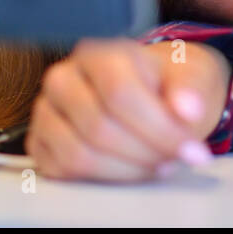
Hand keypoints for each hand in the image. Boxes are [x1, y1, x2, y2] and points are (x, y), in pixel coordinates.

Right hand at [26, 37, 230, 181]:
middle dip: (146, 153)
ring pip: (78, 155)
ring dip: (127, 170)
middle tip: (177, 159)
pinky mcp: (40, 143)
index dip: (158, 128)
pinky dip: (104, 180)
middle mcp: (64, 78)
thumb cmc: (169, 83)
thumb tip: (189, 109)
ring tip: (159, 165)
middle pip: (99, 128)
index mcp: (100, 53)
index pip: (120, 92)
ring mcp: (46, 111)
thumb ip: (192, 90)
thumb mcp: (192, 77)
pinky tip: (133, 170)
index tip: (192, 149)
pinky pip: (63, 172)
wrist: (154, 90)